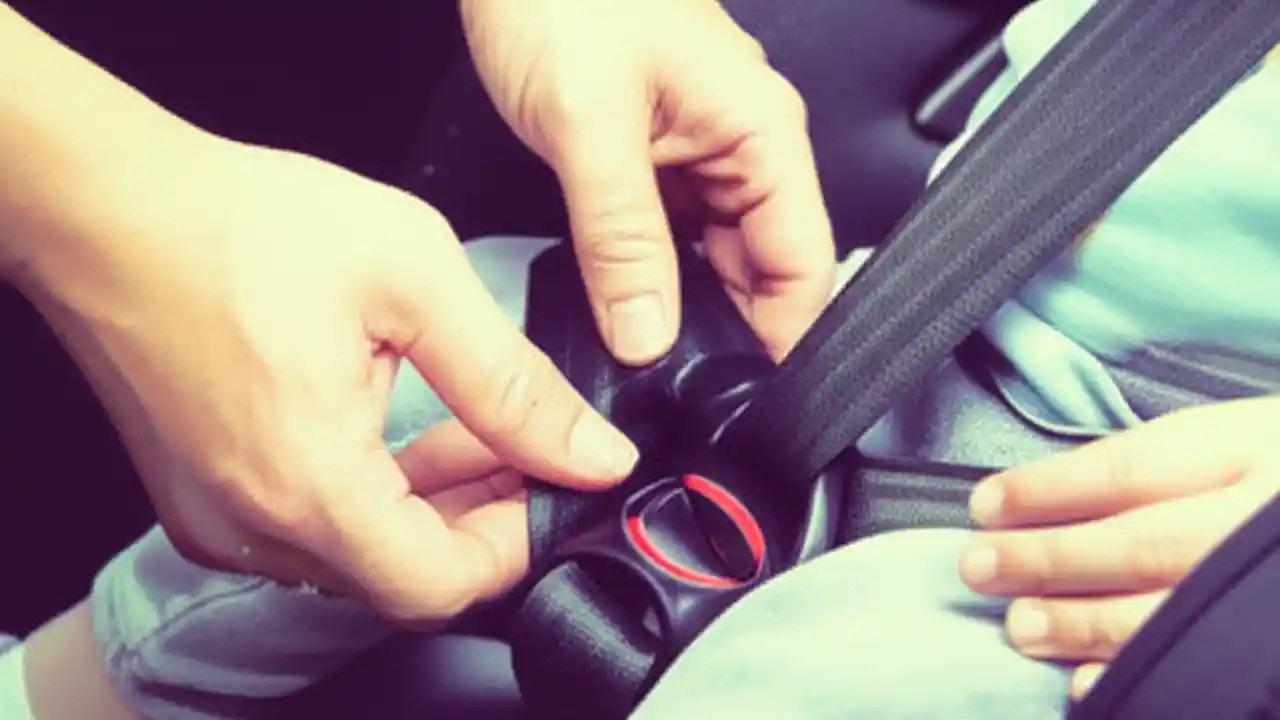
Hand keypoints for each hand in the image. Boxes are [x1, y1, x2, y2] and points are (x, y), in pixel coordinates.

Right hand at [17, 138, 637, 623]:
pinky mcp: (203, 499)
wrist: (110, 206)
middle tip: (521, 443)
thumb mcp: (415, 281)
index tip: (552, 479)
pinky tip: (400, 430)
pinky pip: (312, 531)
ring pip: (362, 559)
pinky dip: (373, 496)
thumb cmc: (240, 224)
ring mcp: (218, 520)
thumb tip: (590, 454)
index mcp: (310, 484)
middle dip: (483, 517)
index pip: (443, 585)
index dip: (516, 540)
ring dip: (432, 506)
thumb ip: (512, 383)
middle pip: (406, 579)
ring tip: (470, 427)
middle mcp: (254, 526)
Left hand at [462, 0, 835, 362]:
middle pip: (762, 272)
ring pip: (711, 261)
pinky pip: (668, 238)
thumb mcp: (590, 125)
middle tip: (683, 397)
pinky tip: (622, 311)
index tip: (748, 404)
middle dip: (728, 338)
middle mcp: (741, 146)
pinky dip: (649, 279)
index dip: (784, 342)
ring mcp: (697, 152)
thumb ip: (623, 238)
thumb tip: (649, 334)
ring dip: (683, 312)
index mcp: (759, 133)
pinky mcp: (652, 157)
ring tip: (648, 363)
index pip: (804, 267)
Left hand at [957, 398, 1279, 699]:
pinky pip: (1210, 662)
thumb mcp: (1247, 435)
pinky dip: (1142, 676)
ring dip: (1082, 622)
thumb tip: (1055, 496)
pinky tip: (1087, 683)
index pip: (1133, 466)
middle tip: (980, 568)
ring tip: (1020, 624)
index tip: (986, 504)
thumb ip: (1168, 463)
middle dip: (1050, 557)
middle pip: (1142, 540)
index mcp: (1255, 447)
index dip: (1049, 488)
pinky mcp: (1276, 639)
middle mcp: (1264, 518)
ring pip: (1170, 608)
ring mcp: (1276, 585)